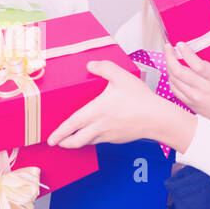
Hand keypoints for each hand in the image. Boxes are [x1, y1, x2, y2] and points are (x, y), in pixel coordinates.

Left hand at [47, 60, 195, 150]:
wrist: (158, 118)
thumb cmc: (140, 99)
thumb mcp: (122, 76)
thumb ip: (105, 68)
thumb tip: (90, 65)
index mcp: (96, 111)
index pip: (72, 124)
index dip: (60, 132)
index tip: (51, 139)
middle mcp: (100, 126)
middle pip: (77, 140)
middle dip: (65, 142)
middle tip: (56, 142)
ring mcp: (108, 135)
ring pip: (88, 142)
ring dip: (77, 142)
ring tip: (72, 139)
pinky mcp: (117, 138)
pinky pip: (100, 141)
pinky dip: (92, 139)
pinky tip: (93, 134)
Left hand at [165, 40, 209, 130]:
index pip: (198, 66)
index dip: (186, 53)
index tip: (180, 44)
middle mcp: (204, 89)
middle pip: (180, 72)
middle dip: (170, 56)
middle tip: (168, 46)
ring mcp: (194, 97)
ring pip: (174, 79)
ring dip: (168, 65)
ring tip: (169, 55)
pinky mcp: (188, 103)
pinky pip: (174, 88)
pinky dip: (170, 77)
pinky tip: (172, 70)